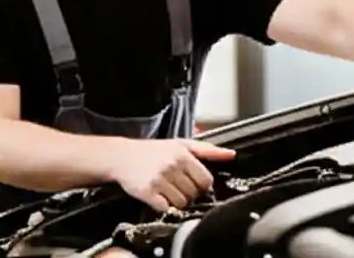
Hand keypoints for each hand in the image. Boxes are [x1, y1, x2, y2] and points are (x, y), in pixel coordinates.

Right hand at [106, 138, 235, 211]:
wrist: (121, 156)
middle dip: (189, 193)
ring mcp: (159, 180)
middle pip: (194, 194)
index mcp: (183, 154)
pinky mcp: (147, 192)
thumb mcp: (180, 144)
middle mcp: (172, 166)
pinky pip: (166, 208)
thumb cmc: (152, 151)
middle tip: (177, 185)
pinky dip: (164, 206)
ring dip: (176, 201)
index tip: (192, 182)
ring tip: (167, 190)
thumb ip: (207, 150)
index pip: (206, 181)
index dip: (201, 185)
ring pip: (182, 203)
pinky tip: (159, 196)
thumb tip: (231, 154)